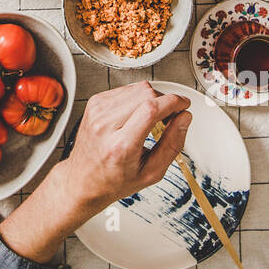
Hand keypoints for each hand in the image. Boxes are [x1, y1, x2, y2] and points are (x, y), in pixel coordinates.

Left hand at [61, 81, 190, 209]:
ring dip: (152, 99)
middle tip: (169, 117)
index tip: (184, 105)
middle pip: (146, 94)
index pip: (150, 110)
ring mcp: (97, 111)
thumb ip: (172, 144)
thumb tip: (185, 118)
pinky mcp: (95, 102)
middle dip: (165, 101)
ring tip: (152, 119)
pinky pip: (126, 89)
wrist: (84, 179)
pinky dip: (137, 98)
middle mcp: (105, 124)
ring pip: (137, 88)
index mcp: (120, 146)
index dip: (173, 102)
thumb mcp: (151, 173)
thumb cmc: (114, 180)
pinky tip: (136, 115)